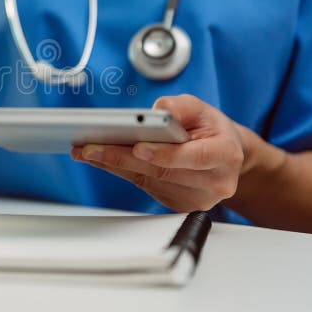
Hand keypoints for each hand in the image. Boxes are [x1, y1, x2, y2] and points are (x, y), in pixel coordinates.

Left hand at [71, 94, 246, 211]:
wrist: (226, 157)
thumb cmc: (211, 130)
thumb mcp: (202, 109)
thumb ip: (181, 106)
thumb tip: (158, 112)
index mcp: (225, 155)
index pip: (193, 157)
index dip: (164, 154)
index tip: (138, 147)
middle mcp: (214, 182)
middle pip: (162, 171)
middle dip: (123, 157)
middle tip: (91, 147)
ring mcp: (196, 199)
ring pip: (148, 181)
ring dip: (113, 165)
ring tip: (86, 151)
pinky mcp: (178, 205)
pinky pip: (144, 186)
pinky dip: (120, 171)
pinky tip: (100, 160)